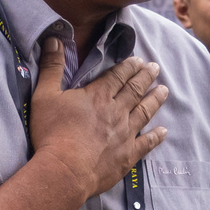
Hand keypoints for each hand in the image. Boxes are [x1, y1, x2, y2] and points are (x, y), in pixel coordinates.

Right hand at [31, 49, 168, 196]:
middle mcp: (116, 111)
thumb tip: (53, 39)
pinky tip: (163, 131)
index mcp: (98, 95)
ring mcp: (125, 134)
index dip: (129, 67)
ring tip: (164, 90)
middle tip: (156, 68)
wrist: (65, 171)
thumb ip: (51, 67)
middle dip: (146, 77)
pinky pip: (146, 143)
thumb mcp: (44, 95)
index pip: (118, 76)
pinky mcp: (128, 155)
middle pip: (135, 90)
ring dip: (155, 100)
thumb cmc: (51, 133)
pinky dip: (156, 136)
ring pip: (145, 112)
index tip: (139, 60)